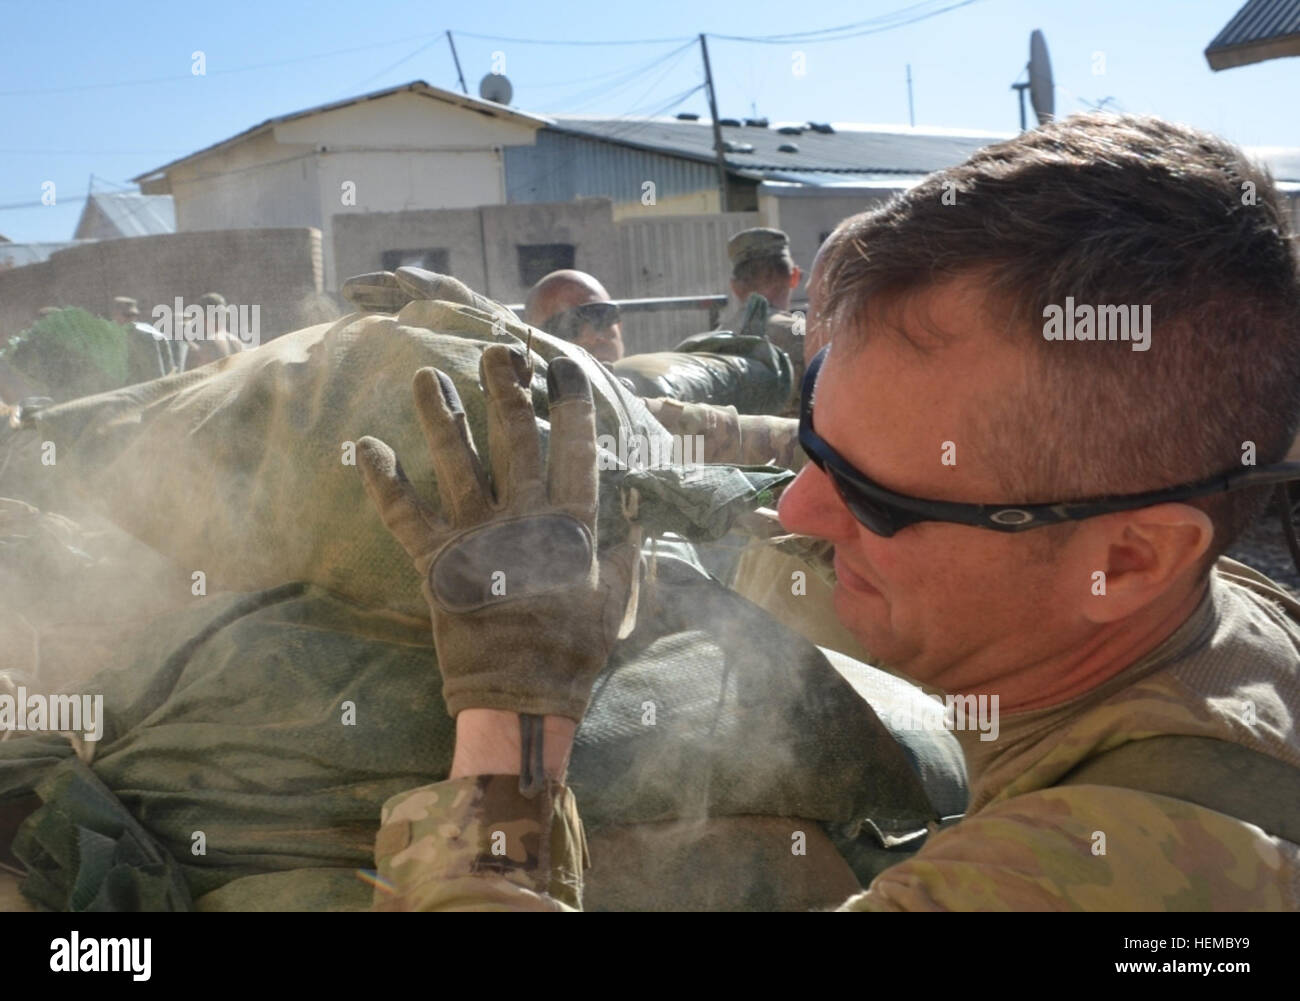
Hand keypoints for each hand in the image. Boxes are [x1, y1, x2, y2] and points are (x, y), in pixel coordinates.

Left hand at [356, 344, 639, 722]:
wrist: (520, 696)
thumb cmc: (574, 650)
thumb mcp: (616, 598)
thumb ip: (626, 549)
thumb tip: (636, 508)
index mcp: (570, 524)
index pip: (575, 448)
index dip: (570, 403)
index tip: (562, 366)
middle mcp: (522, 518)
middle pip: (512, 439)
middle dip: (505, 390)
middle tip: (495, 352)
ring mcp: (475, 536)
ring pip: (455, 461)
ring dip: (441, 415)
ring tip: (428, 376)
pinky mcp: (434, 561)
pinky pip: (403, 513)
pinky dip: (382, 479)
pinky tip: (365, 445)